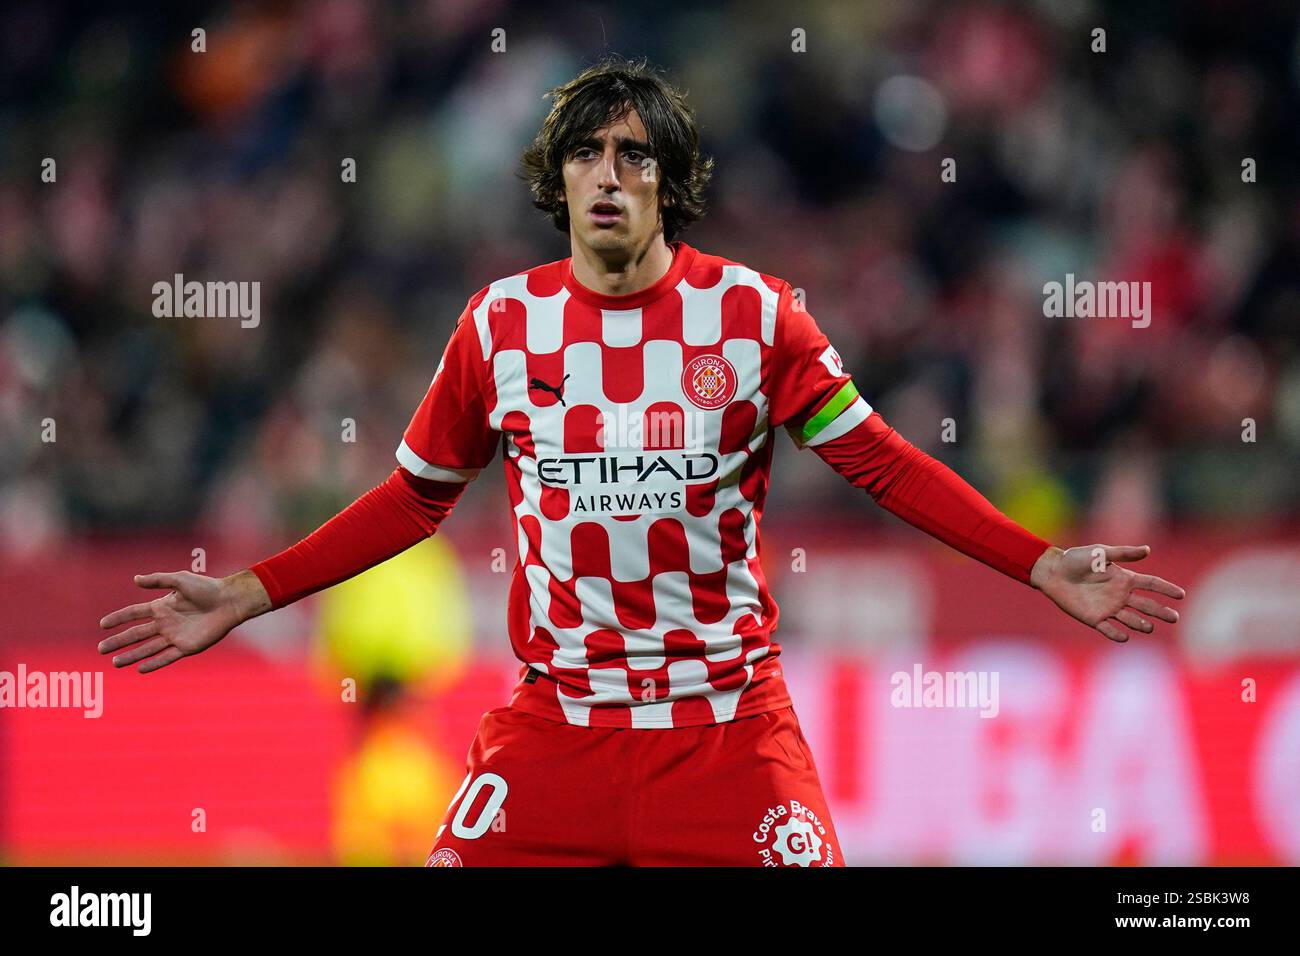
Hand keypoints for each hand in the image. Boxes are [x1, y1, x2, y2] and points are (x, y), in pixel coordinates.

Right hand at [97, 570, 270, 672]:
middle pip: (136, 634)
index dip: (118, 618)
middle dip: (118, 641)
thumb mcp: (180, 580)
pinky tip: (140, 669)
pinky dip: (154, 663)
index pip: (134, 613)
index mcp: (161, 607)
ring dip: (132, 655)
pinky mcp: (187, 647)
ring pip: (148, 648)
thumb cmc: (207, 588)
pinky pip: (167, 657)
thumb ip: (158, 580)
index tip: (102, 625)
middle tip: (101, 649)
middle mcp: (165, 623)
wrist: (229, 601)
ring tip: (115, 663)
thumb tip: (135, 579)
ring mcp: (175, 636)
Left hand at [1030, 544, 1185, 642]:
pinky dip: (1117, 635)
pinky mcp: (1094, 618)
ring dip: (1141, 624)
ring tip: (1149, 627)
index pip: (1151, 584)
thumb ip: (1122, 553)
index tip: (1181, 594)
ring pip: (1131, 620)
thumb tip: (1147, 550)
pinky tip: (1125, 636)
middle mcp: (1120, 595)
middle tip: (1175, 618)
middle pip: (1147, 605)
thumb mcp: (1099, 552)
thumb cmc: (1075, 559)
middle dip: (1161, 612)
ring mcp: (1109, 608)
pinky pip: (1109, 630)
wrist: (1053, 572)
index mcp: (1125, 578)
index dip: (1166, 589)